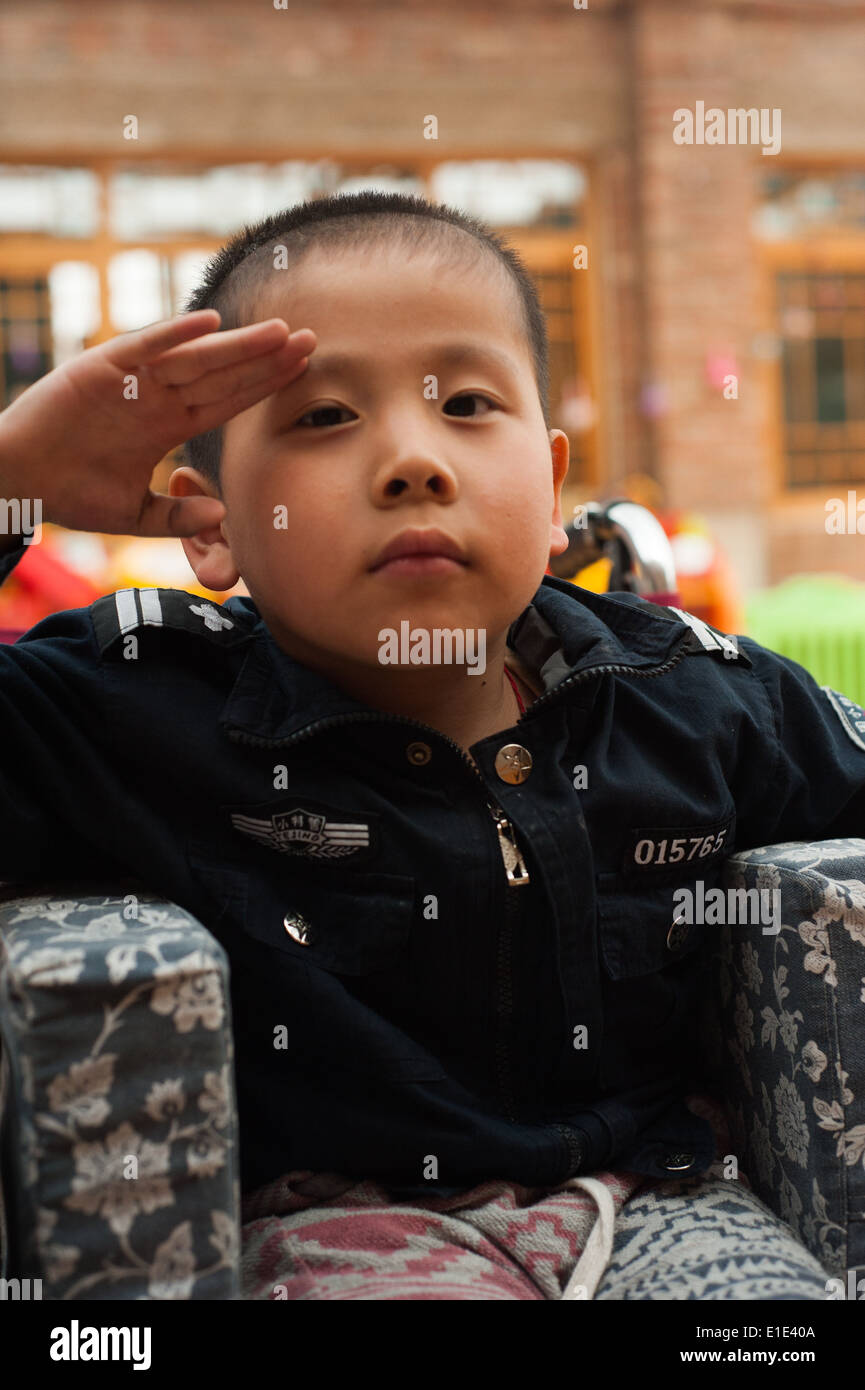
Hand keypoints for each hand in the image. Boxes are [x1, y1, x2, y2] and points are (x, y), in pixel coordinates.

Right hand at [0, 310, 314, 538]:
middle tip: (312, 341)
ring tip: (278, 332)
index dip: (264, 386)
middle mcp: (157, 397)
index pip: (227, 400)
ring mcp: (133, 381)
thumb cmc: (71, 494)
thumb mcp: (134, 515)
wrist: (17, 481)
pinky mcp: (102, 368)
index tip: (304, 372)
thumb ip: (176, 518)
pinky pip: (146, 347)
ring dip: (236, 345)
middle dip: (266, 359)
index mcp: (166, 425)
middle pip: (223, 375)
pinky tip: (211, 322)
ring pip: (196, 358)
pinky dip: (176, 334)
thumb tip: (222, 518)